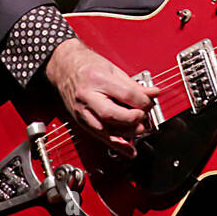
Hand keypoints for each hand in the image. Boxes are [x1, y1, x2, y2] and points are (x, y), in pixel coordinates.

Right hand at [45, 38, 159, 157]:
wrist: (64, 67)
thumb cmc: (86, 65)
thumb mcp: (113, 69)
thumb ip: (133, 85)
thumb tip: (152, 94)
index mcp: (97, 79)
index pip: (125, 94)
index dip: (143, 101)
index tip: (150, 101)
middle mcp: (88, 97)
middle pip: (114, 114)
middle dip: (134, 118)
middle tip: (145, 115)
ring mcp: (83, 111)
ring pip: (107, 130)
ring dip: (128, 132)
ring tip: (141, 128)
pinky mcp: (82, 121)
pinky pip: (101, 138)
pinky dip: (117, 145)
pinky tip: (129, 151)